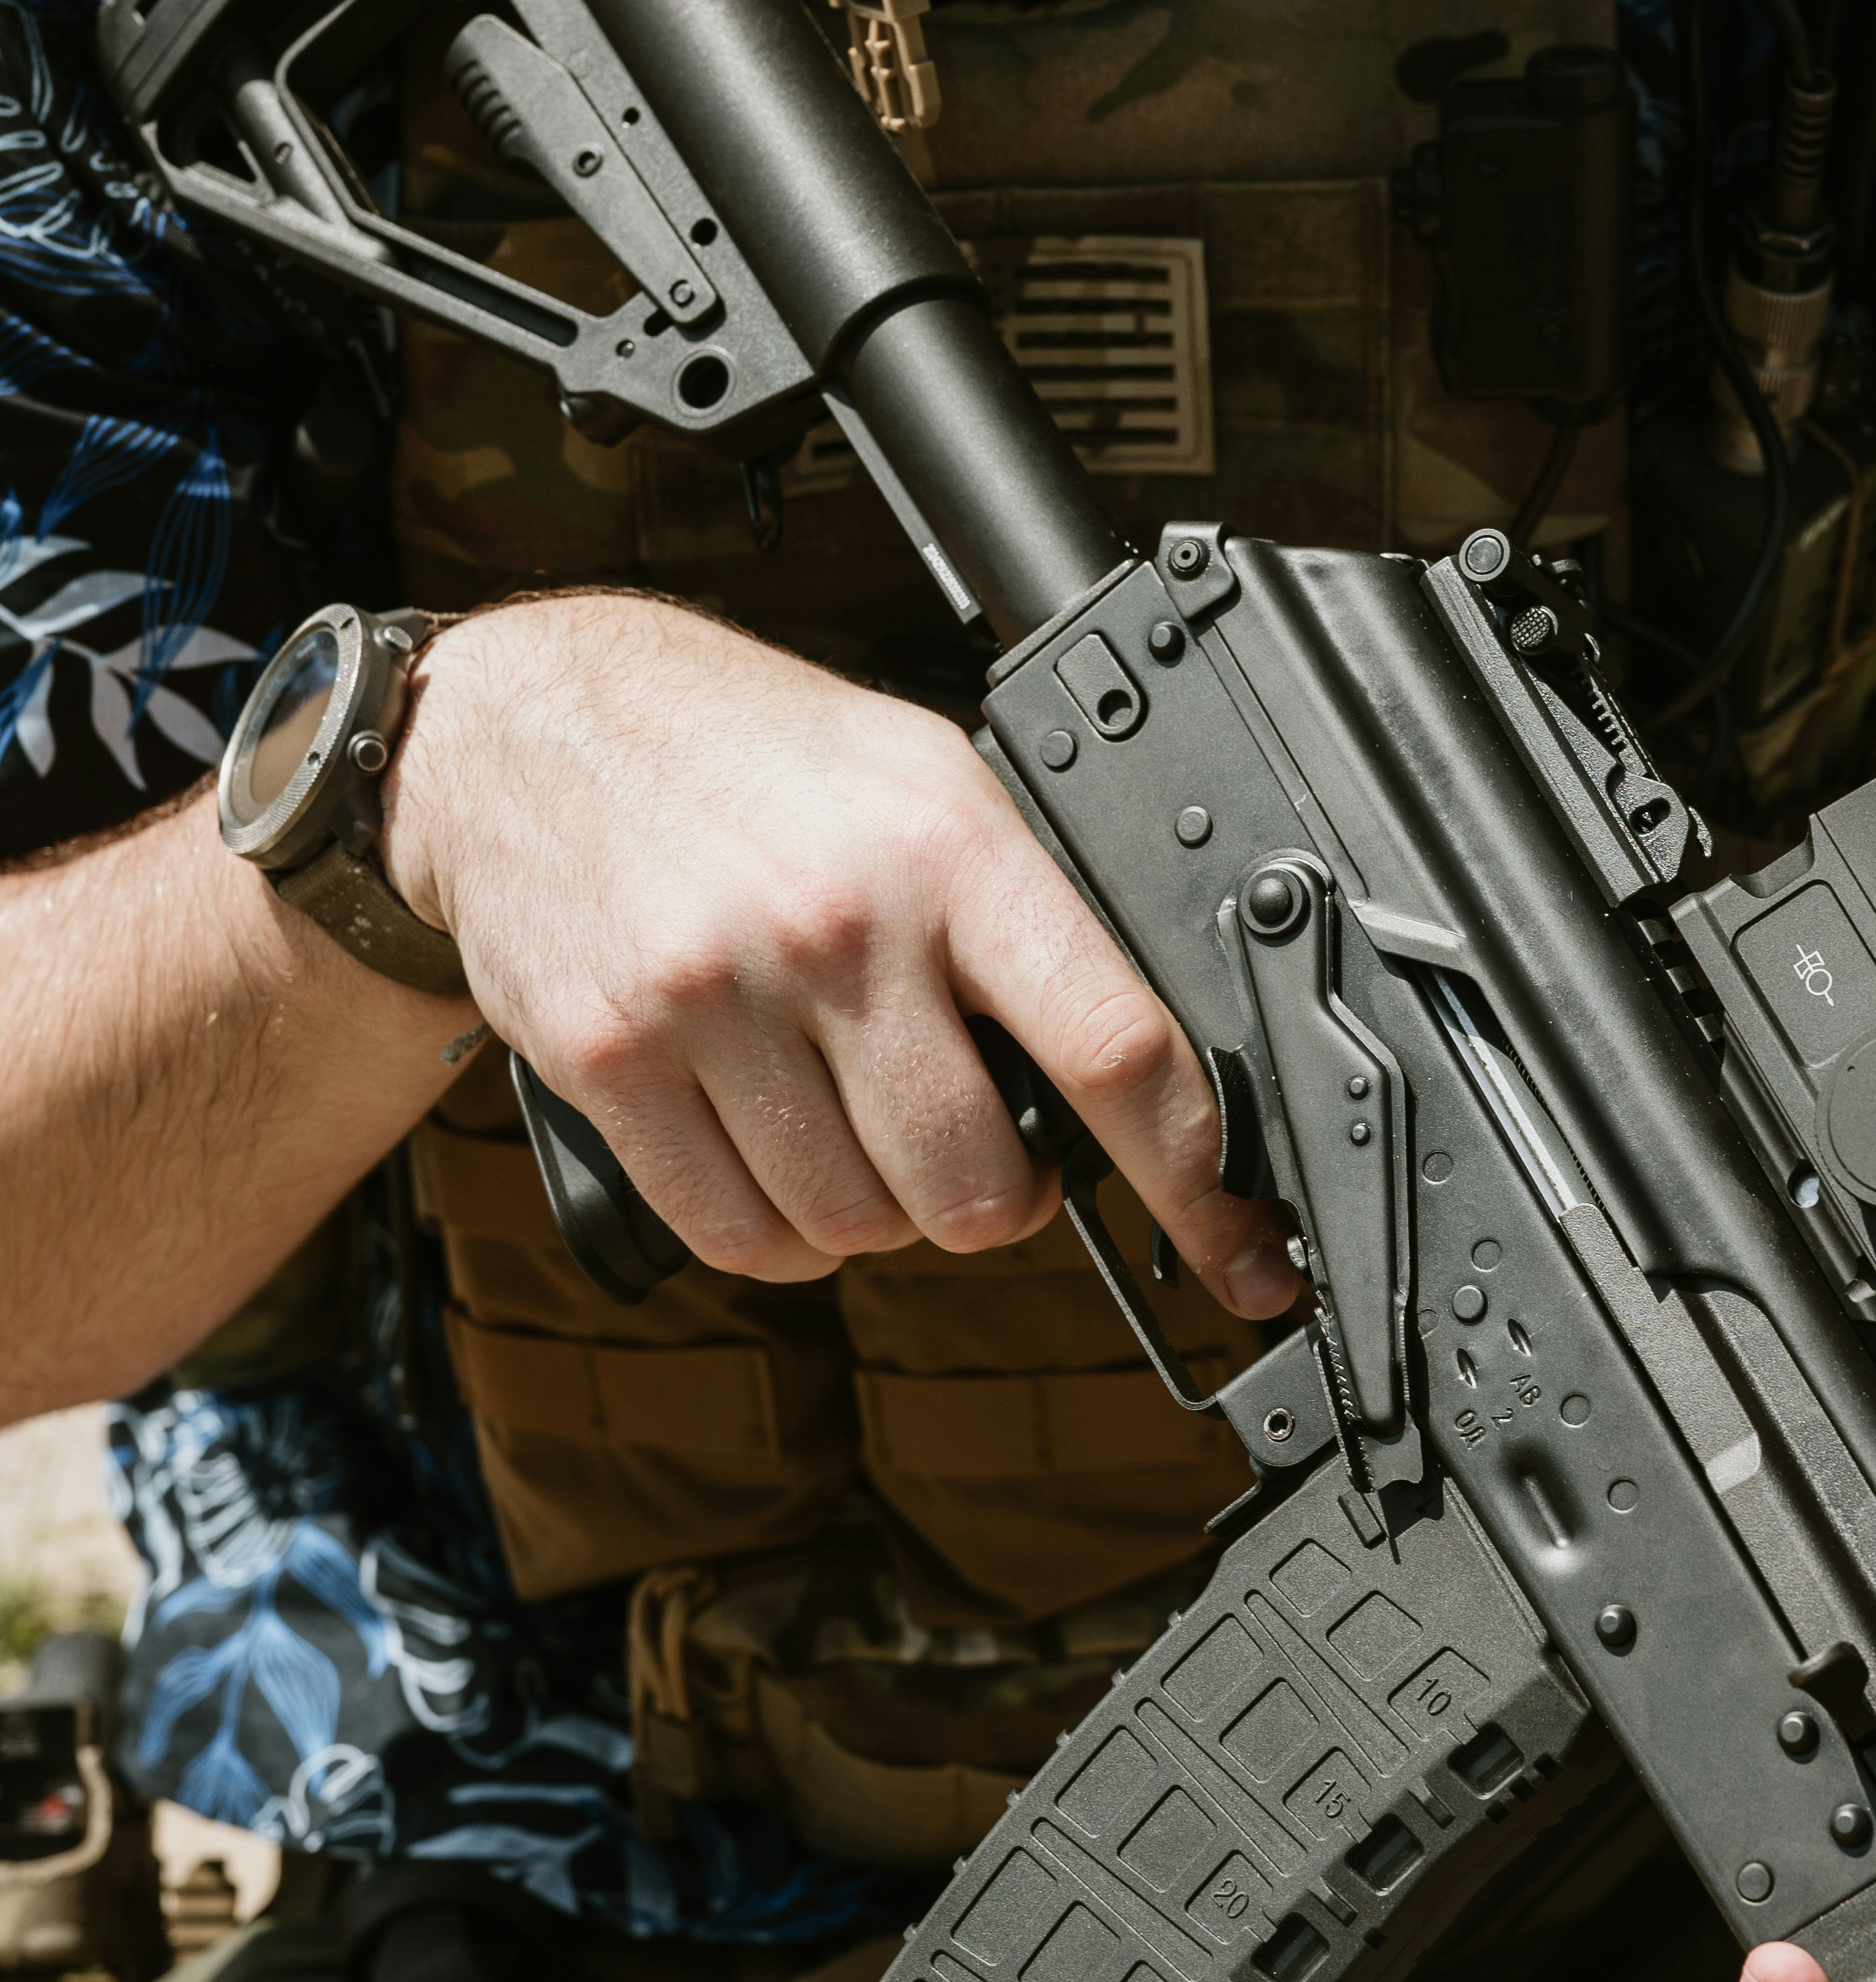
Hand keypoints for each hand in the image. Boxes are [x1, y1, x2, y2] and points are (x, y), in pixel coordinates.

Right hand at [384, 590, 1297, 1306]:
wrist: (527, 729)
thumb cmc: (754, 760)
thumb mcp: (924, 778)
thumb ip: (1023, 914)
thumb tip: (1139, 1075)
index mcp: (949, 846)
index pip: (1114, 1049)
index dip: (1194, 1181)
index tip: (1241, 1252)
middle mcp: (836, 924)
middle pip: (978, 1187)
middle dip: (992, 1199)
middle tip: (966, 1140)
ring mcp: (714, 998)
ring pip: (858, 1227)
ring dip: (874, 1210)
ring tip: (846, 1116)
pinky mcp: (613, 1062)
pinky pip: (741, 1238)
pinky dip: (778, 1234)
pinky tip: (773, 1152)